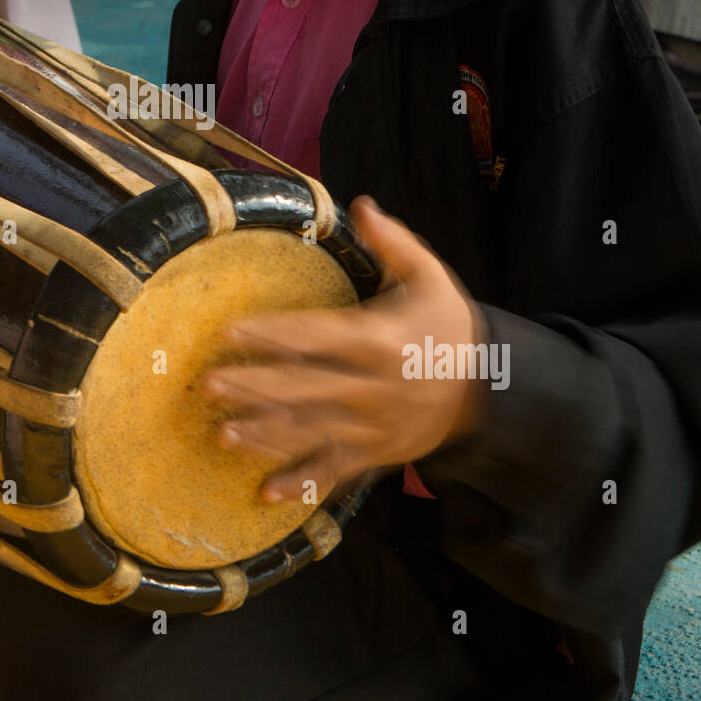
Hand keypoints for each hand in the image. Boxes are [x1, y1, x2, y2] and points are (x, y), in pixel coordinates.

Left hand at [202, 196, 488, 502]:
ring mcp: (374, 426)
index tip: (231, 331)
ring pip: (313, 432)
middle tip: (209, 384)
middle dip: (256, 388)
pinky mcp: (375, 454)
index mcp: (381, 340)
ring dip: (266, 436)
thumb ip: (392, 242)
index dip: (274, 333)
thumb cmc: (445, 324)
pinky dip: (302, 485)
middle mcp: (375, 387)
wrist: (490, 387)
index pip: (318, 336)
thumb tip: (361, 205)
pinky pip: (335, 472)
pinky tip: (266, 494)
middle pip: (307, 389)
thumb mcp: (429, 275)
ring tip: (223, 434)